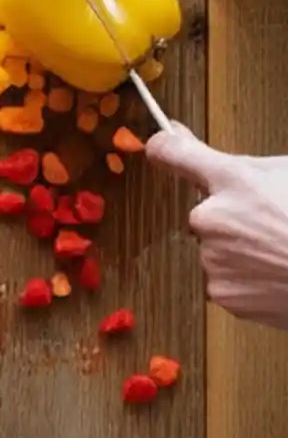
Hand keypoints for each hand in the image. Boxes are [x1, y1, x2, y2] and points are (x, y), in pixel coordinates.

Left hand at [147, 123, 287, 329]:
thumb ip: (251, 166)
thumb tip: (215, 150)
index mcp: (235, 180)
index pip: (174, 153)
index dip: (166, 146)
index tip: (162, 145)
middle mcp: (211, 216)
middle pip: (207, 213)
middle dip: (235, 217)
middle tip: (277, 223)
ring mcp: (213, 257)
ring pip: (219, 249)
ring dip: (244, 250)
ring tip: (285, 251)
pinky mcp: (220, 292)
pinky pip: (229, 280)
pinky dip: (250, 279)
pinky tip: (280, 273)